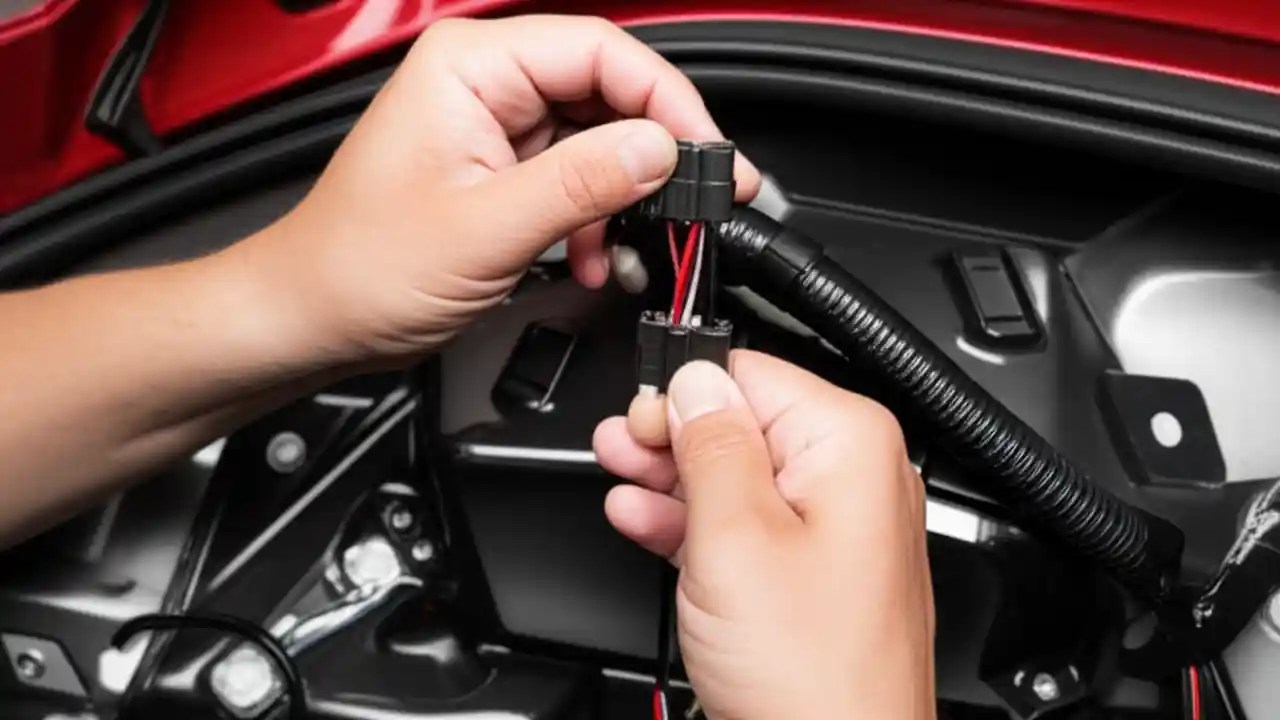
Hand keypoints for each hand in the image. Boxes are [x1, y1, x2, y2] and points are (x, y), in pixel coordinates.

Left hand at [239, 15, 758, 364]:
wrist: (314, 318)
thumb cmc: (358, 267)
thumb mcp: (484, 228)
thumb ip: (579, 184)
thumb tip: (660, 150)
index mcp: (470, 66)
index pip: (600, 50)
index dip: (665, 100)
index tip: (705, 152)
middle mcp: (485, 83)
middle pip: (609, 92)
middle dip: (657, 153)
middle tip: (705, 197)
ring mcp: (495, 126)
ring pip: (600, 140)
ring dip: (626, 198)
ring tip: (635, 243)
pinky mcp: (502, 169)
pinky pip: (577, 177)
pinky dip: (597, 219)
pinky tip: (594, 256)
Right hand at [593, 352, 935, 719]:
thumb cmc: (814, 676)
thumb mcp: (736, 538)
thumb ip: (711, 448)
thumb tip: (695, 382)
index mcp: (850, 446)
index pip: (753, 375)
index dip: (686, 390)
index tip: (640, 411)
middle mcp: (855, 478)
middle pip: (745, 423)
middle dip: (674, 432)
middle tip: (620, 440)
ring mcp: (834, 529)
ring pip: (739, 475)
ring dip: (674, 475)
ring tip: (622, 471)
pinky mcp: (810, 572)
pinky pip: (746, 525)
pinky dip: (694, 521)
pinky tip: (648, 518)